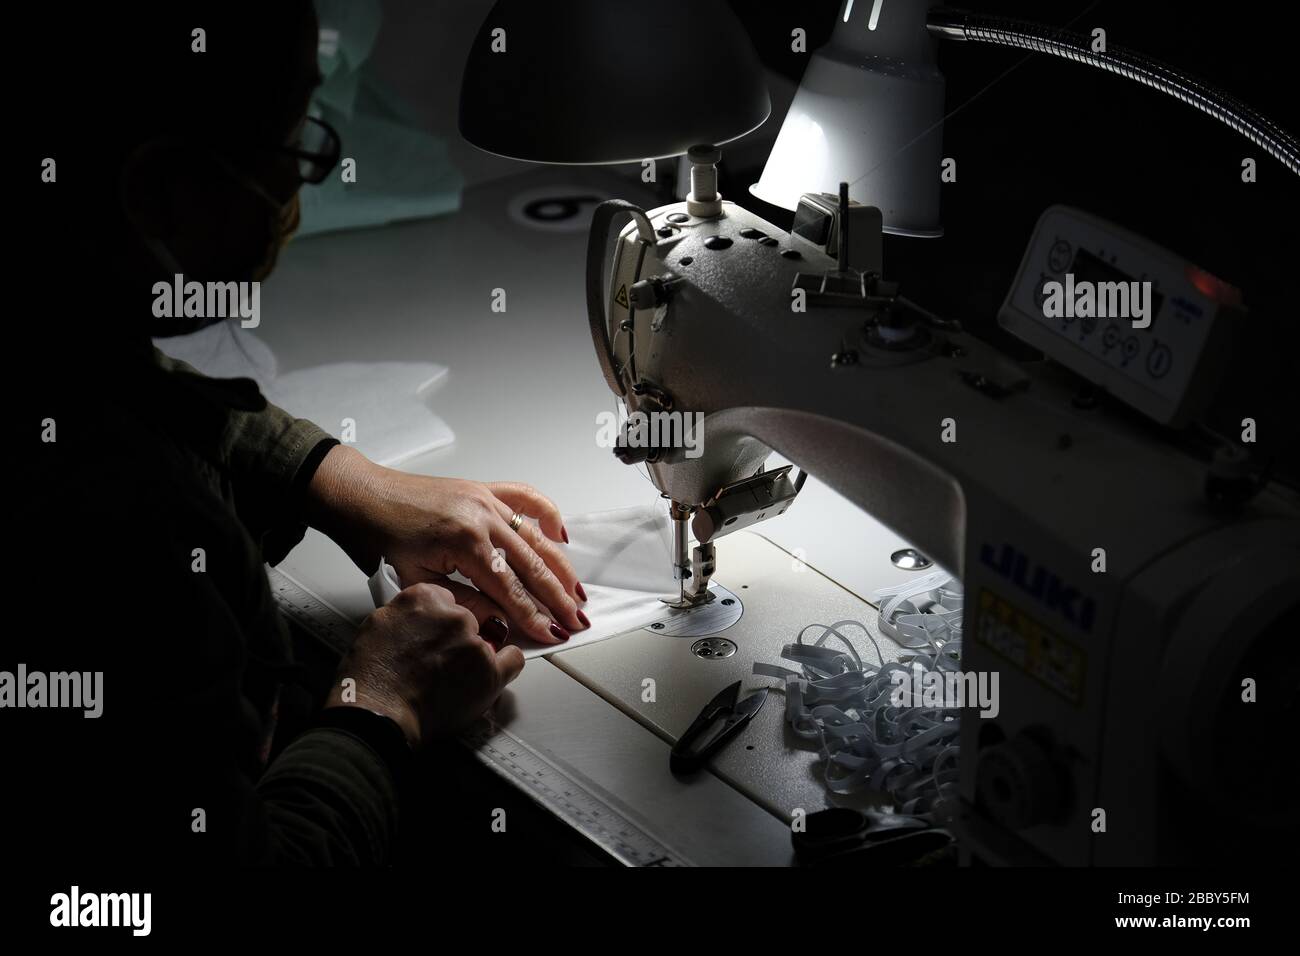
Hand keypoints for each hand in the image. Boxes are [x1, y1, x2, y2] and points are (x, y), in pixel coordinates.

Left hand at [305, 445, 587, 645]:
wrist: (362, 499)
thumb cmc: (379, 540)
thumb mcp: (417, 583)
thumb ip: (461, 600)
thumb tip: (495, 617)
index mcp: (464, 543)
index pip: (509, 589)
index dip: (532, 616)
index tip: (551, 633)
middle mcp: (482, 517)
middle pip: (530, 565)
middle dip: (556, 596)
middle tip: (576, 618)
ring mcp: (485, 500)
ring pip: (534, 537)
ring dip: (558, 566)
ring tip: (576, 590)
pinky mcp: (483, 489)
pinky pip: (525, 497)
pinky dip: (548, 514)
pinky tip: (561, 535)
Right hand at [324, 581, 524, 747]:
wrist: (379, 713)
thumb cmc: (372, 678)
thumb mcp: (379, 625)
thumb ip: (407, 615)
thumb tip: (417, 619)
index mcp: (423, 598)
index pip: (447, 600)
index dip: (442, 621)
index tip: (439, 633)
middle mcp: (453, 615)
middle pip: (468, 620)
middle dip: (458, 638)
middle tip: (441, 660)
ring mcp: (474, 642)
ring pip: (487, 641)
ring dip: (474, 655)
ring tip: (452, 677)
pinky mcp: (489, 669)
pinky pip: (513, 659)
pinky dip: (505, 666)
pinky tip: (490, 676)